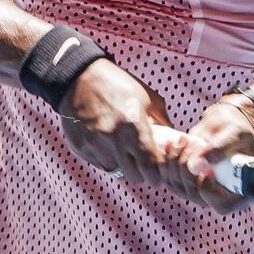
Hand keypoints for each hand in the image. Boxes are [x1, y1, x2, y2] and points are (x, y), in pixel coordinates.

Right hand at [57, 59, 180, 185]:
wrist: (79, 78)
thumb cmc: (116, 84)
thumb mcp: (145, 97)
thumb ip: (161, 119)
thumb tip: (174, 137)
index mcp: (133, 127)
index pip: (150, 167)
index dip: (157, 171)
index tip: (158, 167)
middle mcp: (114, 140)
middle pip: (134, 175)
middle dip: (142, 172)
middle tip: (143, 162)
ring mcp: (95, 146)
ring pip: (116, 171)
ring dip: (123, 165)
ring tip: (124, 150)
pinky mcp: (82, 148)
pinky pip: (99, 164)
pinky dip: (106, 159)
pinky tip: (107, 144)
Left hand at [154, 99, 253, 214]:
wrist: (224, 127)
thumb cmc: (237, 131)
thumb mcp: (234, 135)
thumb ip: (217, 150)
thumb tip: (195, 166)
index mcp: (241, 191)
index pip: (222, 204)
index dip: (209, 189)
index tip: (207, 169)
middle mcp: (219, 197)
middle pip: (194, 194)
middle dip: (186, 167)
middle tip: (190, 142)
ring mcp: (200, 192)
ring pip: (178, 186)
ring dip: (175, 161)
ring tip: (183, 140)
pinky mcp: (184, 184)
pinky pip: (168, 178)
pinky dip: (167, 160)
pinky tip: (173, 144)